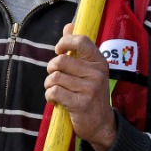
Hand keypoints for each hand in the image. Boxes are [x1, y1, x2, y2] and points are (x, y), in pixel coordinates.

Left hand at [46, 24, 116, 150]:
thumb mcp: (89, 70)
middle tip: (54, 77)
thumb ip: (78, 48)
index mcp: (99, 62)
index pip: (81, 41)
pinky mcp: (81, 103)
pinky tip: (55, 100)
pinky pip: (54, 92)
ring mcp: (90, 89)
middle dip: (51, 69)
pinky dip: (50, 96)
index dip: (65, 42)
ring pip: (54, 78)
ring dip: (49, 85)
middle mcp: (97, 73)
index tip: (58, 51)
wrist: (102, 124)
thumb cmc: (91, 94)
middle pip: (61, 61)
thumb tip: (69, 26)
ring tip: (55, 90)